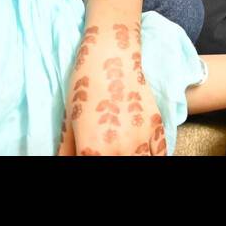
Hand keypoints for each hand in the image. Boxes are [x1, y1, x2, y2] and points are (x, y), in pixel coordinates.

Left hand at [57, 21, 166, 155]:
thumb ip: (66, 152)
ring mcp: (141, 138)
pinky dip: (154, 157)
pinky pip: (161, 154)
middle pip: (122, 167)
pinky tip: (143, 153)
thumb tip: (63, 160)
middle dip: (113, 159)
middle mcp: (119, 148)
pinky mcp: (156, 126)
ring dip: (133, 158)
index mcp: (92, 150)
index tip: (90, 153)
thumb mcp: (67, 124)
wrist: (110, 56)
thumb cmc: (84, 86)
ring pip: (142, 162)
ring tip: (123, 151)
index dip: (90, 160)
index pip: (92, 168)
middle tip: (106, 150)